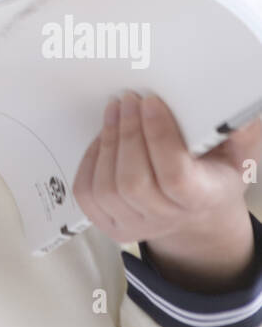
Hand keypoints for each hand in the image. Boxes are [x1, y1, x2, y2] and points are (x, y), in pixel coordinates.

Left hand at [73, 90, 261, 288]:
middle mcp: (169, 219)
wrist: (195, 209)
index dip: (159, 136)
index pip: (176, 177)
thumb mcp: (237, 150)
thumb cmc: (213, 171)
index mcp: (205, 198)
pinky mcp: (110, 224)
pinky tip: (103, 138)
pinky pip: (87, 194)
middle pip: (134, 183)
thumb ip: (239, 129)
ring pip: (107, 188)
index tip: (151, 102)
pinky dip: (90, 161)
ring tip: (115, 111)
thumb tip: (240, 110)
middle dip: (127, 133)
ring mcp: (136, 227)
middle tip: (128, 99)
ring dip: (108, 142)